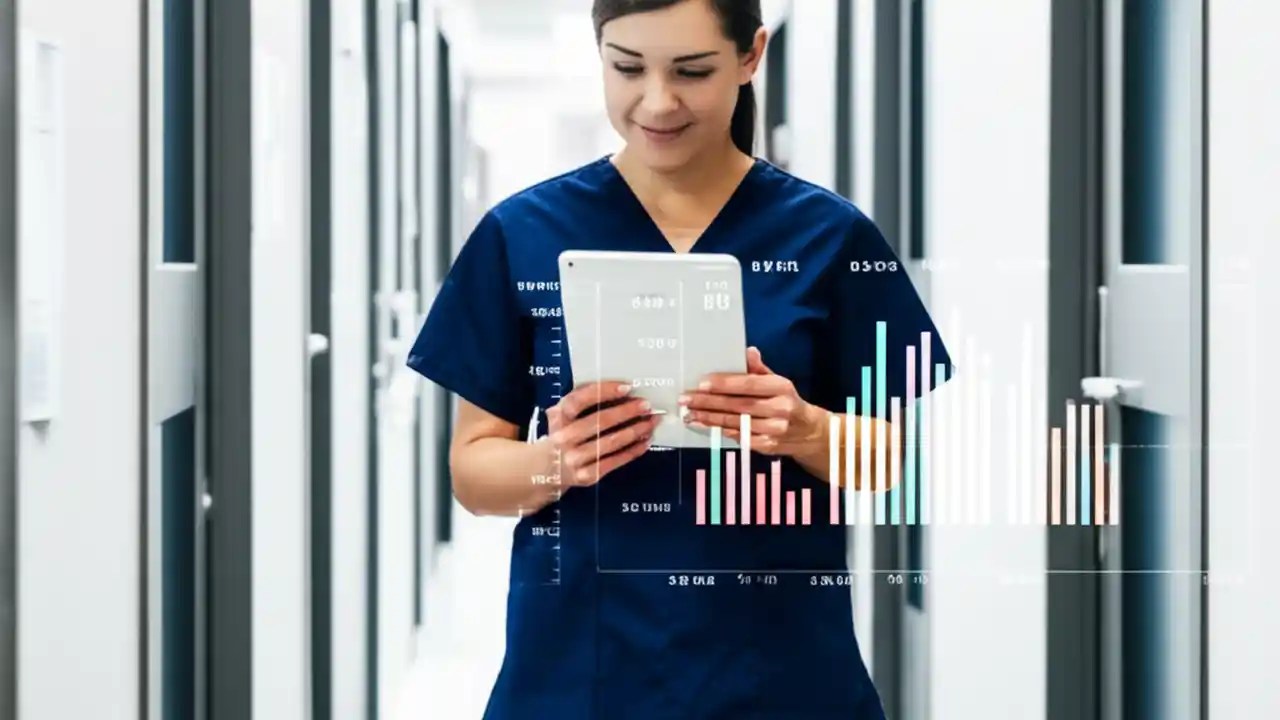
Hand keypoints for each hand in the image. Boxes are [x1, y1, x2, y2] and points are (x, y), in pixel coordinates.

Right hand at [545, 381, 660, 486]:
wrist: (548, 468)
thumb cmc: (564, 433)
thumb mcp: (564, 414)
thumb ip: (583, 401)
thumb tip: (623, 391)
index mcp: (559, 416)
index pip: (580, 400)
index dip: (604, 392)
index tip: (627, 387)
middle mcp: (564, 437)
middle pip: (599, 421)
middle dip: (627, 412)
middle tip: (647, 406)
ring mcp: (575, 458)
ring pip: (610, 443)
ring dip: (635, 431)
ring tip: (651, 422)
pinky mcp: (586, 475)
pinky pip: (614, 461)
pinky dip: (633, 451)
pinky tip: (645, 442)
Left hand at [678, 347, 827, 456]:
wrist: (810, 433)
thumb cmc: (787, 401)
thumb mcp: (778, 382)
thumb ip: (760, 369)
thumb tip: (748, 351)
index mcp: (782, 388)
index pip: (749, 385)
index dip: (724, 384)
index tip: (701, 383)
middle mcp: (780, 409)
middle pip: (738, 405)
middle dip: (708, 403)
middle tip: (686, 400)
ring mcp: (774, 430)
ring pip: (735, 423)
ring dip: (709, 418)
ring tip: (689, 413)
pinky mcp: (768, 446)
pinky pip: (739, 438)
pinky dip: (720, 431)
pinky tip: (704, 426)